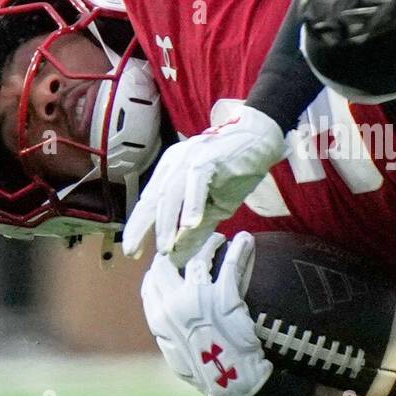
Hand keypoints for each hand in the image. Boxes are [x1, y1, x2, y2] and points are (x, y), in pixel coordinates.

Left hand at [124, 105, 286, 265]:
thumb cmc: (237, 171)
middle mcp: (175, 162)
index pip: (150, 203)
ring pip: (172, 192)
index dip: (139, 227)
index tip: (134, 251)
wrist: (262, 140)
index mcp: (171, 172)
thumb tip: (178, 256)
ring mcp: (190, 156)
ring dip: (167, 221)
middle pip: (153, 198)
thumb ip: (195, 230)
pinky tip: (191, 223)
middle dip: (141, 226)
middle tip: (133, 251)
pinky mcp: (209, 155)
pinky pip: (197, 179)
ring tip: (165, 247)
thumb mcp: (215, 208)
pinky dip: (193, 202)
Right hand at [140, 231, 272, 395]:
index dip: (162, 268)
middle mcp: (172, 304)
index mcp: (159, 320)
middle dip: (179, 248)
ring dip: (209, 243)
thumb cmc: (207, 373)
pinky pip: (230, 264)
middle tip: (193, 242)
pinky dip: (240, 249)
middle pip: (168, 262)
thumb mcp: (176, 355)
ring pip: (197, 257)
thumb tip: (165, 318)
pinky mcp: (223, 296)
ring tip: (219, 238)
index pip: (151, 282)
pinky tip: (246, 240)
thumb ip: (167, 332)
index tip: (173, 261)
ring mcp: (197, 298)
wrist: (233, 383)